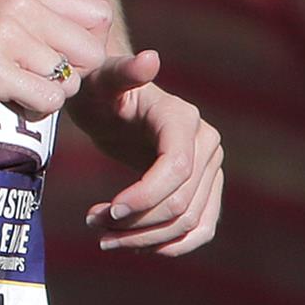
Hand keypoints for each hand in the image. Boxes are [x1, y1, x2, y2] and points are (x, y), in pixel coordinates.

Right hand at [0, 0, 114, 125]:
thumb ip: (23, 8)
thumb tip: (74, 20)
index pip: (96, 14)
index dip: (83, 47)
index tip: (52, 61)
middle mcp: (16, 4)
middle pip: (90, 52)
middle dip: (69, 77)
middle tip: (29, 82)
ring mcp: (2, 35)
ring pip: (69, 82)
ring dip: (44, 98)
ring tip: (5, 91)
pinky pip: (47, 102)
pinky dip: (30, 113)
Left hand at [72, 51, 224, 255]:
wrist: (109, 100)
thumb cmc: (97, 88)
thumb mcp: (101, 80)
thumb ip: (123, 72)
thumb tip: (151, 59)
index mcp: (182, 119)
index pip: (176, 169)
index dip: (144, 197)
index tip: (106, 211)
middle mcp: (205, 142)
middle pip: (181, 201)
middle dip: (136, 222)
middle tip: (93, 225)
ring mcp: (211, 167)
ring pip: (189, 220)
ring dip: (147, 238)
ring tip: (105, 237)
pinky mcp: (206, 187)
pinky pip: (202, 227)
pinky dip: (172, 245)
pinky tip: (135, 245)